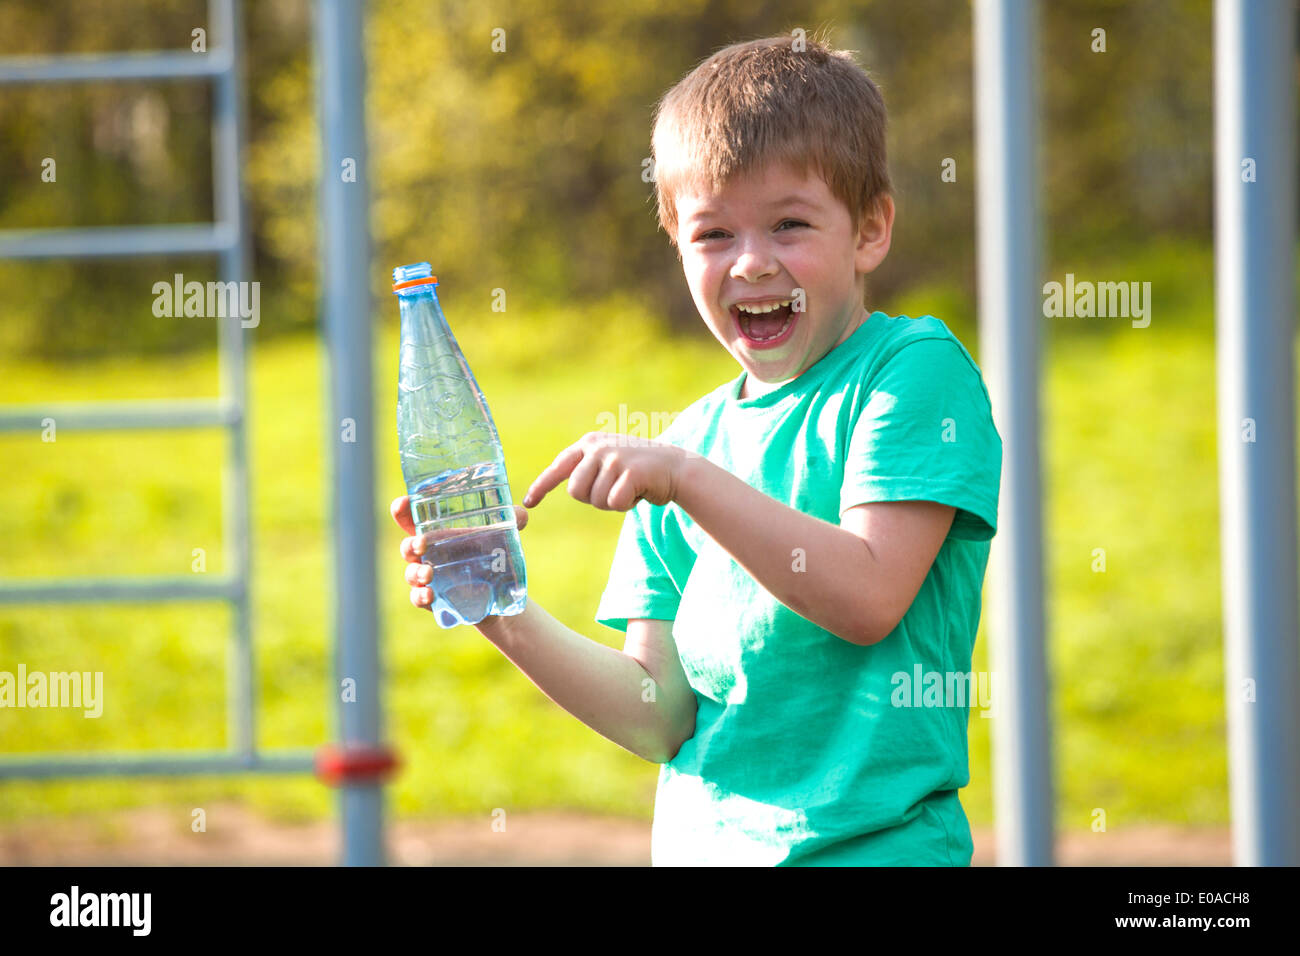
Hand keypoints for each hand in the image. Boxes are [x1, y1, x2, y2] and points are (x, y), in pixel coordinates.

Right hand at [391, 494, 528, 610]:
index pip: (412, 518)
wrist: (499, 591)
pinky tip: (429, 595)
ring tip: (428, 573)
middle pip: (408, 546)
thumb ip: (512, 521)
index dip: (402, 509)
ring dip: (416, 572)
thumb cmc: (491, 553)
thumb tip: (521, 514)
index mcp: (438, 533)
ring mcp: (429, 577)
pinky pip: (419, 598)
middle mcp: (428, 554)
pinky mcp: (435, 600)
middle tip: (420, 544)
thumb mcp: (501, 535)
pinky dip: (420, 596)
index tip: (403, 503)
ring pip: (411, 573)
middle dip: (410, 544)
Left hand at [522, 432, 685, 510]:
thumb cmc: (639, 470)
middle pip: (575, 491)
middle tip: (614, 490)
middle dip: (592, 499)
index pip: (558, 467)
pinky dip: (626, 505)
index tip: (529, 503)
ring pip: (595, 500)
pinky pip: (614, 502)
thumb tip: (566, 485)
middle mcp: (598, 447)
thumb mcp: (608, 461)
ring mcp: (614, 458)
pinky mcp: (630, 472)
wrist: (677, 467)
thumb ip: (587, 467)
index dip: (542, 486)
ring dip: (612, 503)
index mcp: (589, 443)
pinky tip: (639, 492)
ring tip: (628, 488)